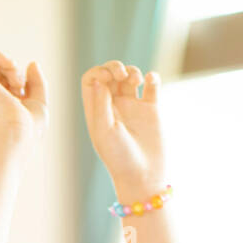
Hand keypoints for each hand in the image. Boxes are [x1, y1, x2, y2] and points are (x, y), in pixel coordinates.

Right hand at [0, 50, 46, 140]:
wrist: (19, 133)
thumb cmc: (29, 127)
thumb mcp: (39, 101)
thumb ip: (37, 82)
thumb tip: (31, 63)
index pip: (6, 82)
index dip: (19, 80)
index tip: (24, 92)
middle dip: (14, 72)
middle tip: (21, 86)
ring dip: (9, 66)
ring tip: (17, 81)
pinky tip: (11, 66)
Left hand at [80, 61, 164, 197]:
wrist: (144, 176)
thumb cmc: (119, 158)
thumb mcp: (104, 131)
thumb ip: (100, 104)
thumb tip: (97, 79)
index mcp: (97, 111)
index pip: (91, 80)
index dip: (98, 72)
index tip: (108, 78)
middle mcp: (113, 107)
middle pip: (110, 74)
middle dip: (115, 67)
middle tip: (122, 74)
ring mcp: (132, 107)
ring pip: (130, 77)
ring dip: (133, 71)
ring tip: (136, 80)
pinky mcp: (151, 110)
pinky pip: (151, 86)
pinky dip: (152, 77)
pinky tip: (151, 80)